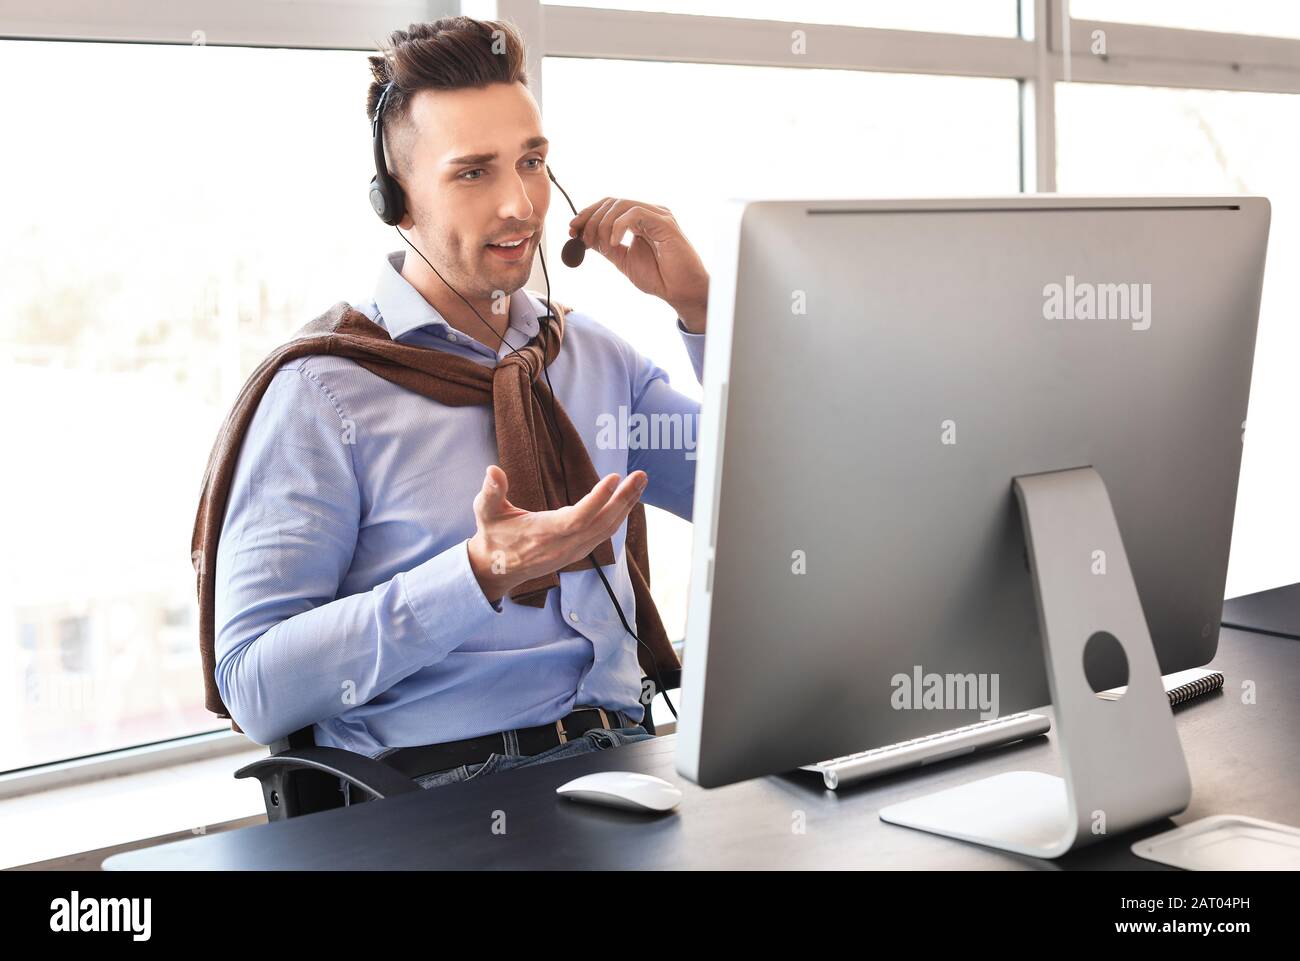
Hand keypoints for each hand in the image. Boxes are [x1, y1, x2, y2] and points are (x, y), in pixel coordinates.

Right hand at [466, 464, 647, 602]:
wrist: (497, 568)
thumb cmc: (493, 535)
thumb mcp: (486, 512)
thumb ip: (491, 491)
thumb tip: (492, 470)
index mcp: (543, 533)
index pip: (577, 518)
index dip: (597, 500)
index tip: (614, 478)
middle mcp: (563, 545)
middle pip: (601, 524)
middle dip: (623, 499)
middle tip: (641, 475)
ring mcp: (573, 551)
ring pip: (607, 530)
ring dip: (626, 506)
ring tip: (639, 482)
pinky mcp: (577, 552)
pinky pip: (604, 534)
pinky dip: (619, 517)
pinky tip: (627, 500)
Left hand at [569, 198, 708, 332]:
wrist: (681, 292)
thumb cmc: (659, 278)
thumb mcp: (624, 260)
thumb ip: (607, 247)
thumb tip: (585, 237)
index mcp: (639, 220)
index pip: (608, 207)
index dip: (587, 215)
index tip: (571, 230)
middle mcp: (648, 213)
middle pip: (611, 203)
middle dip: (590, 219)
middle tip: (580, 238)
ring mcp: (657, 215)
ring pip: (621, 205)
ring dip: (602, 224)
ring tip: (600, 244)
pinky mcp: (664, 222)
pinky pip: (635, 214)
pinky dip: (618, 226)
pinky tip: (614, 243)